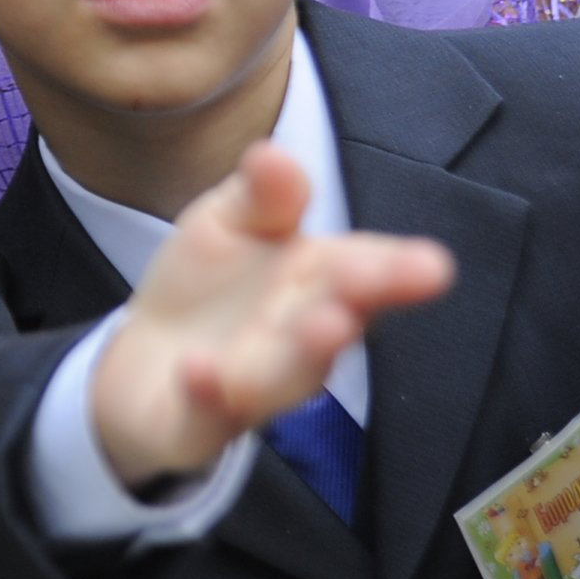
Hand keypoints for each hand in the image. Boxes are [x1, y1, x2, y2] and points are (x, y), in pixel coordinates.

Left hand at [89, 142, 454, 490]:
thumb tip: (276, 155)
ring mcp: (248, 388)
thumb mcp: (229, 222)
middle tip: (373, 291)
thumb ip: (260, 196)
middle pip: (332, 324)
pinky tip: (200, 371)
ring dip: (301, 358)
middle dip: (354, 308)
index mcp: (314, 284)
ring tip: (324, 329)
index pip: (362, 273)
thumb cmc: (210, 286)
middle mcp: (295, 342)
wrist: (144, 363)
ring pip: (282, 379)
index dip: (397, 272)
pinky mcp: (197, 423)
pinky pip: (204, 415)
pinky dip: (205, 397)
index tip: (435, 265)